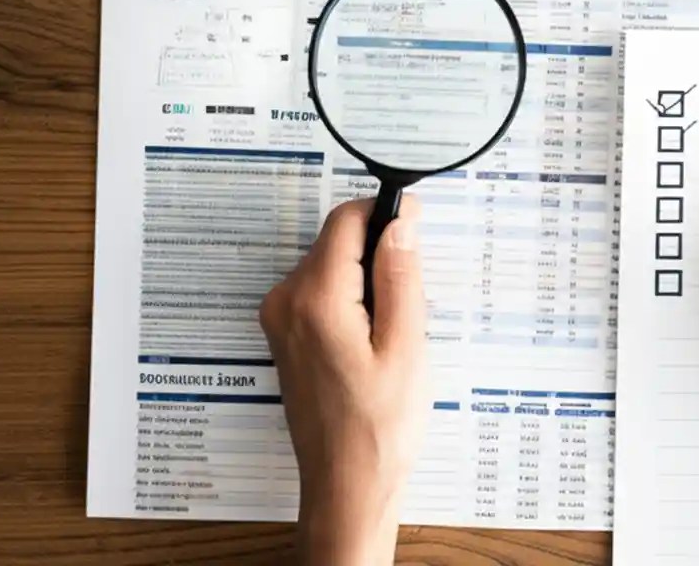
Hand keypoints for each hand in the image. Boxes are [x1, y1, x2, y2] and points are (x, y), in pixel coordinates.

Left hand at [259, 198, 428, 565]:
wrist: (347, 484)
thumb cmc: (380, 426)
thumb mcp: (406, 344)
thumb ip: (400, 275)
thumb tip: (400, 220)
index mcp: (315, 298)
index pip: (347, 219)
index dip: (387, 213)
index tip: (418, 226)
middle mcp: (286, 301)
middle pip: (339, 240)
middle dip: (380, 254)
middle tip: (410, 304)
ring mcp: (281, 319)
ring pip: (333, 266)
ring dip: (368, 281)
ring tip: (391, 334)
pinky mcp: (286, 335)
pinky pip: (323, 293)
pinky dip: (353, 301)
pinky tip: (373, 343)